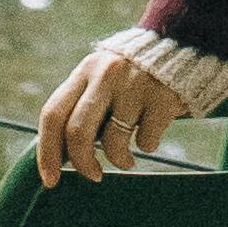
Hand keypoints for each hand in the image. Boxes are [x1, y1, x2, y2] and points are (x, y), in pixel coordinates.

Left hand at [36, 31, 189, 188]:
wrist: (180, 46)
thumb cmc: (131, 76)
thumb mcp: (101, 79)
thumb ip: (81, 108)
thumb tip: (61, 157)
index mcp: (85, 71)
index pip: (53, 114)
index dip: (47, 152)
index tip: (50, 180)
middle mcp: (106, 75)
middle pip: (78, 132)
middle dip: (82, 163)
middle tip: (93, 176)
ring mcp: (134, 85)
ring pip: (113, 142)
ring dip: (119, 160)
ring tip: (127, 157)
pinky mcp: (161, 97)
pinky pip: (145, 141)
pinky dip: (147, 145)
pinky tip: (151, 132)